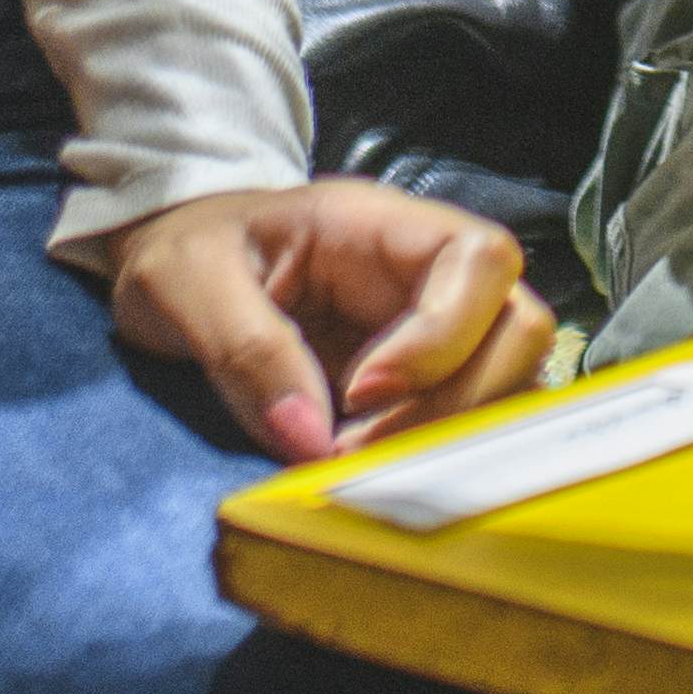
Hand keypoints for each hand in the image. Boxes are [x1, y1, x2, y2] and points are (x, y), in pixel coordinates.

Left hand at [101, 180, 548, 461]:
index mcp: (376, 226)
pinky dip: (432, 453)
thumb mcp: (185, 284)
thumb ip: (245, 350)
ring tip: (356, 461)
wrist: (174, 267)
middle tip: (359, 445)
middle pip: (518, 325)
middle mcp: (423, 275)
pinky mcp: (417, 385)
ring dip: (448, 435)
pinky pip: (466, 418)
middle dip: (457, 400)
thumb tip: (310, 436)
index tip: (361, 390)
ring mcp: (430, 331)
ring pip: (509, 380)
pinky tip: (365, 467)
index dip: (442, 333)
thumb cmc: (184, 254)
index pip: (477, 259)